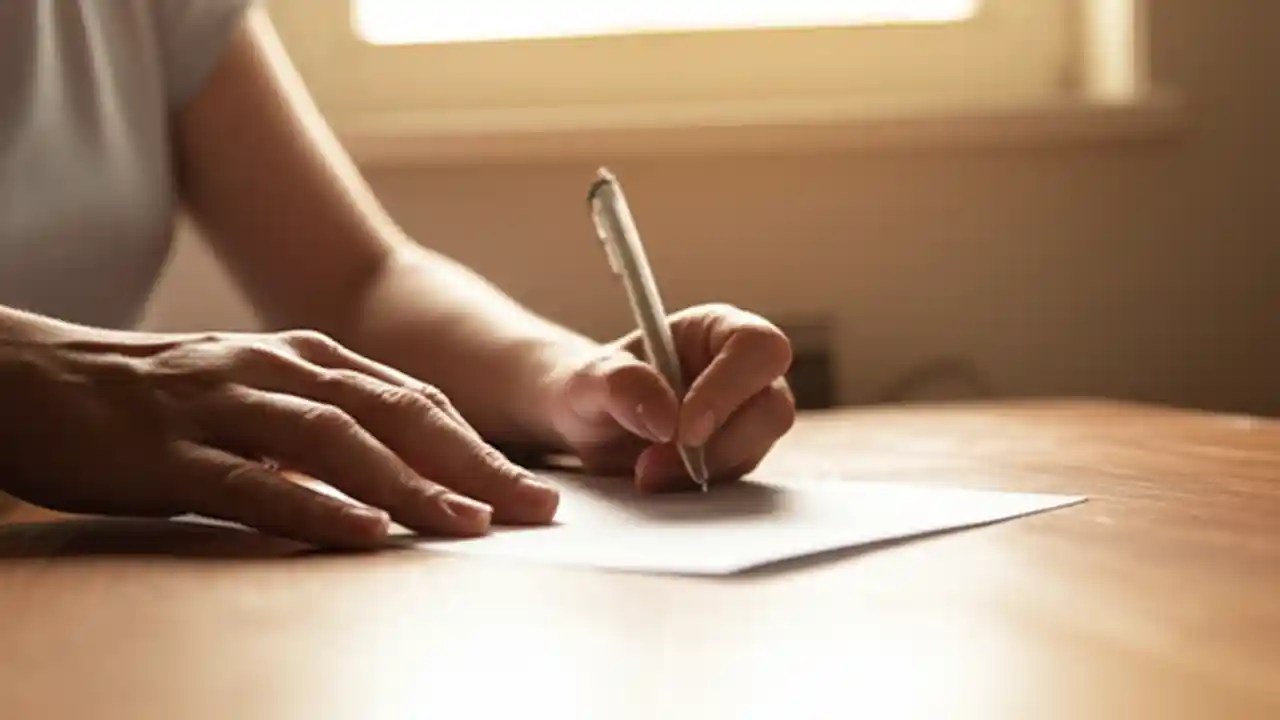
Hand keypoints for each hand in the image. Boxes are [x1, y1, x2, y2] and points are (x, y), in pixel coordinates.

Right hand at [0, 327, 557, 547]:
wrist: (36, 379)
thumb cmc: (158, 396)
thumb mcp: (254, 392)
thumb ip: (321, 420)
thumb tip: (397, 470)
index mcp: (302, 356)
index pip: (410, 398)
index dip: (475, 443)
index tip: (529, 487)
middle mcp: (275, 370)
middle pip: (394, 413)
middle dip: (470, 462)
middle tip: (530, 508)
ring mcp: (223, 407)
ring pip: (335, 441)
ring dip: (409, 482)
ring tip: (467, 523)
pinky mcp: (172, 453)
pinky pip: (254, 482)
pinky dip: (314, 506)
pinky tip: (364, 532)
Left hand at [545, 304, 795, 490]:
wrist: (589, 426)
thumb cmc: (595, 387)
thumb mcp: (588, 380)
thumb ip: (618, 384)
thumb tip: (664, 417)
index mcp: (716, 330)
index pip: (757, 346)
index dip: (732, 386)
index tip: (686, 427)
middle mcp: (742, 372)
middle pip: (772, 407)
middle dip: (718, 443)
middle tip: (655, 462)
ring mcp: (745, 418)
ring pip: (757, 449)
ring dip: (703, 470)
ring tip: (645, 472)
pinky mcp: (736, 457)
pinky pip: (737, 478)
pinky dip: (697, 487)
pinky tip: (659, 481)